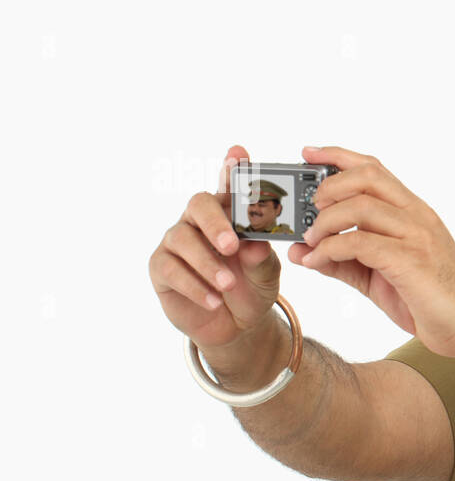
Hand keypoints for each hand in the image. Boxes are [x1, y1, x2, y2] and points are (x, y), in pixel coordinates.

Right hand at [148, 145, 280, 351]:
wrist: (236, 325)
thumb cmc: (252, 288)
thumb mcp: (267, 274)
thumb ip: (262, 258)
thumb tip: (254, 245)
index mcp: (229, 215)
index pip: (229, 187)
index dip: (232, 169)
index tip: (238, 155)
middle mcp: (199, 222)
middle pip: (198, 204)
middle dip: (215, 222)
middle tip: (232, 246)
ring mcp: (177, 243)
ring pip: (182, 239)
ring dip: (208, 263)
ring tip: (228, 284)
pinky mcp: (161, 268)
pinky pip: (171, 269)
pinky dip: (194, 285)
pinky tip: (213, 300)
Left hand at [290, 145, 454, 358]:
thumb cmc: (430, 302)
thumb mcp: (377, 277)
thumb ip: (342, 261)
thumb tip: (301, 252)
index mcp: (414, 213)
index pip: (374, 169)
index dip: (338, 156)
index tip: (309, 154)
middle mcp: (417, 216)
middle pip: (367, 176)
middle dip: (329, 186)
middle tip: (311, 209)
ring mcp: (417, 236)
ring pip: (360, 206)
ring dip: (325, 222)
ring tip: (310, 241)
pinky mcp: (411, 261)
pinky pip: (359, 243)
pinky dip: (329, 250)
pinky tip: (316, 262)